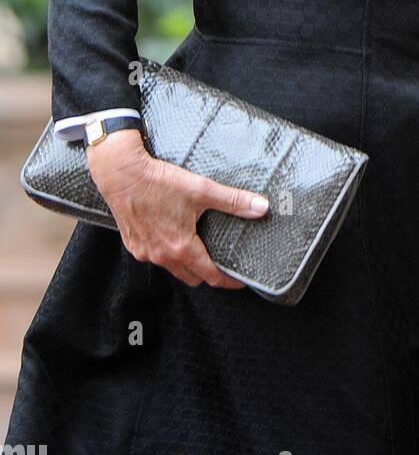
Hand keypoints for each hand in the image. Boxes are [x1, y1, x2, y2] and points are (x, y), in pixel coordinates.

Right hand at [85, 128, 269, 288]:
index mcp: (180, 247)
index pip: (210, 276)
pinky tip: (171, 235)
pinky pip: (154, 256)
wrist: (121, 174)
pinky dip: (166, 252)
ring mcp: (144, 252)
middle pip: (191, 277)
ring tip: (199, 248)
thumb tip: (262, 207)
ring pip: (171, 268)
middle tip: (221, 263)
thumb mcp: (201, 189)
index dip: (228, 280)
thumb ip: (233, 201)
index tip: (239, 280)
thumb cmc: (158, 182)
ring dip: (186, 263)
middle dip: (207, 274)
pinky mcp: (133, 243)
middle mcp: (161, 256)